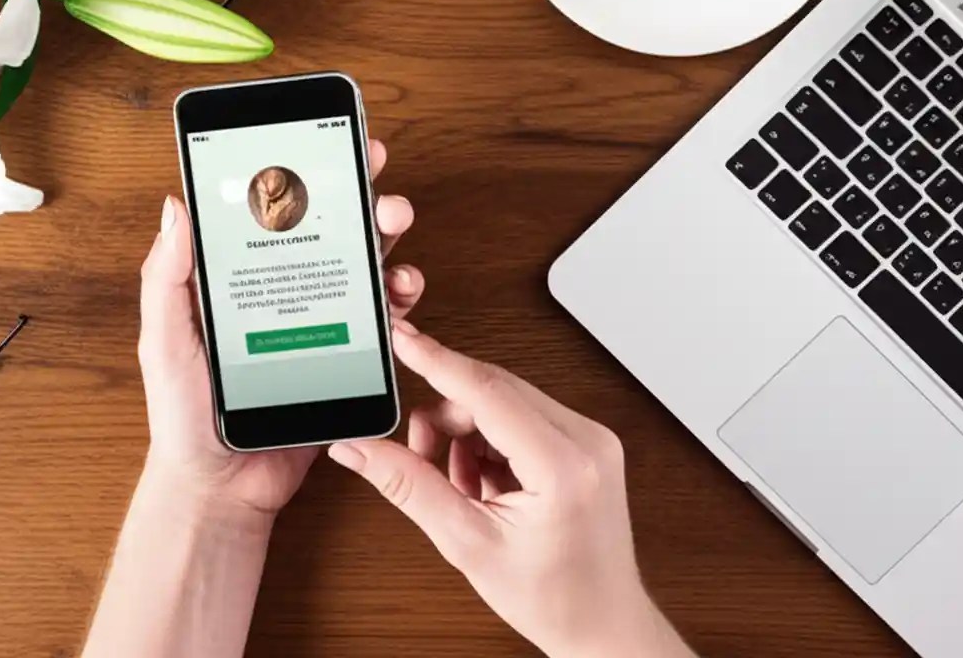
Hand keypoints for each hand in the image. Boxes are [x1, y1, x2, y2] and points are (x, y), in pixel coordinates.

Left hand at [137, 139, 422, 516]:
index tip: (325, 142)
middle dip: (359, 193)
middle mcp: (282, 292)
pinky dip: (397, 298)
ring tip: (393, 228)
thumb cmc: (184, 416)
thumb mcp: (163, 340)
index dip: (300, 173)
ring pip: (361, 264)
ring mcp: (318, 321)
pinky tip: (398, 293)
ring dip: (385, 239)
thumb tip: (176, 207)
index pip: (272, 213)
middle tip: (377, 177)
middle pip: (327, 229)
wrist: (223, 486)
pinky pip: (380, 318)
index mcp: (237, 279)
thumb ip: (168, 278)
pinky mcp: (346, 355)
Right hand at [327, 322, 694, 657]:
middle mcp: (586, 440)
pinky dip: (493, 441)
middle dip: (447, 417)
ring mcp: (592, 437)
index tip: (404, 339)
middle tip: (421, 456)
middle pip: (493, 390)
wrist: (601, 623)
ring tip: (466, 488)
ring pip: (505, 401)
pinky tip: (488, 483)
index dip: (437, 361)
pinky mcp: (587, 441)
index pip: (488, 391)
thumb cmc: (552, 597)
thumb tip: (361, 449)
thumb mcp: (466, 543)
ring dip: (469, 433)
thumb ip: (408, 486)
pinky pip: (524, 416)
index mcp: (563, 466)